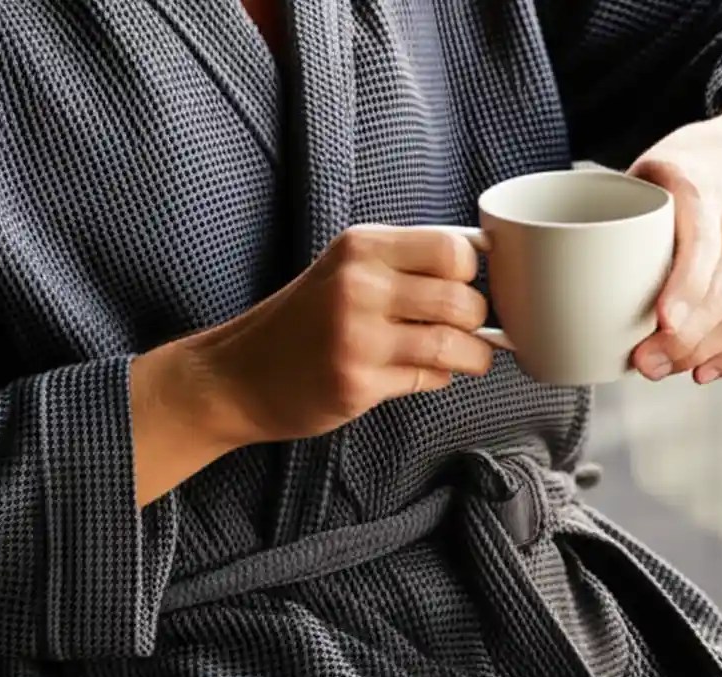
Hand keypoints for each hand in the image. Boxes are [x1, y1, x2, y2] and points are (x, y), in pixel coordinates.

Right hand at [162, 225, 493, 446]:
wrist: (237, 375)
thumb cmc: (303, 321)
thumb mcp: (345, 270)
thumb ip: (403, 263)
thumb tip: (484, 263)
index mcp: (361, 248)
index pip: (454, 250)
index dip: (470, 273)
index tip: (465, 285)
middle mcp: (359, 287)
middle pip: (462, 299)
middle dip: (477, 318)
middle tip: (466, 327)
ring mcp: (358, 338)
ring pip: (454, 344)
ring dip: (473, 355)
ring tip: (466, 356)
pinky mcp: (358, 384)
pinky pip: (429, 379)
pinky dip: (438, 378)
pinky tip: (422, 373)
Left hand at [628, 79, 721, 384]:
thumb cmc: (694, 159)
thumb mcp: (651, 166)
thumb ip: (619, 211)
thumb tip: (560, 267)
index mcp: (705, 187)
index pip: (702, 247)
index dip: (685, 292)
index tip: (660, 324)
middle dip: (684, 339)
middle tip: (645, 363)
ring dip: (706, 351)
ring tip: (666, 368)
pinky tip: (705, 369)